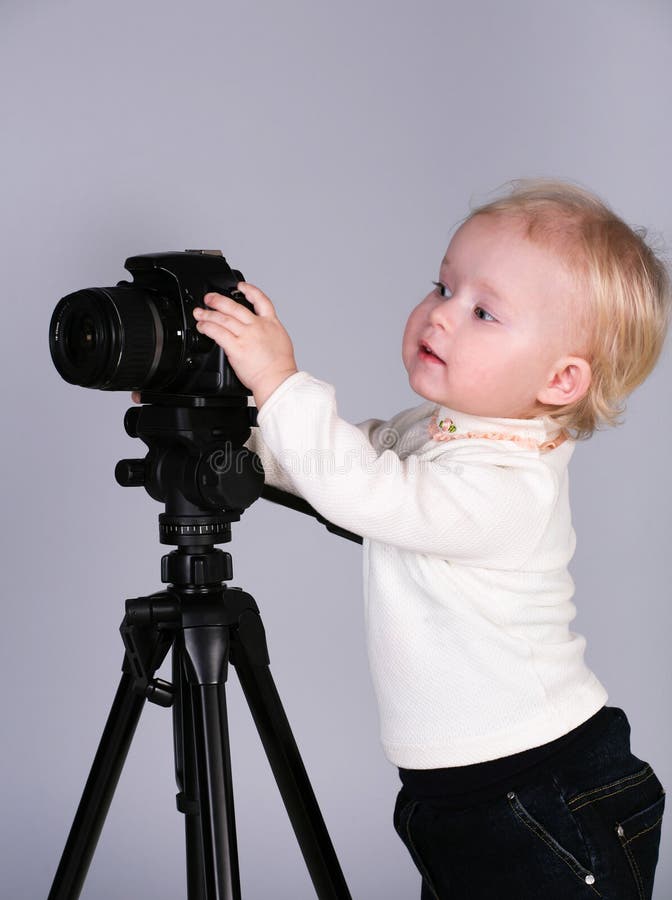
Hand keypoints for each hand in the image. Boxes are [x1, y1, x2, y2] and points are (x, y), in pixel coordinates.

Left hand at [193, 282, 297, 407]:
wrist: (278, 379)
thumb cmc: (280, 367)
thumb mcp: (281, 341)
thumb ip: (268, 332)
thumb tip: (259, 332)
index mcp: (271, 323)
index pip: (261, 300)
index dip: (250, 290)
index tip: (241, 286)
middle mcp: (257, 326)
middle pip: (235, 307)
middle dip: (219, 300)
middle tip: (209, 298)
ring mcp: (246, 336)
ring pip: (223, 318)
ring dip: (208, 314)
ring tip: (199, 313)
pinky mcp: (236, 347)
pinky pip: (218, 333)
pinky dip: (207, 328)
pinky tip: (202, 327)